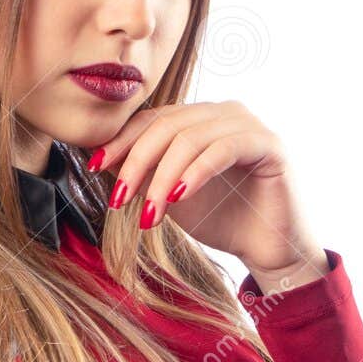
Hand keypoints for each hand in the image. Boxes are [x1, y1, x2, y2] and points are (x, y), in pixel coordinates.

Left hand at [86, 100, 326, 278]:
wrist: (265, 249)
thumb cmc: (221, 220)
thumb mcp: (169, 193)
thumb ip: (144, 172)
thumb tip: (99, 157)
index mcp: (201, 118)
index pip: (152, 119)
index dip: (121, 141)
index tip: (93, 168)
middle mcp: (225, 112)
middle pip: (167, 124)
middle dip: (136, 161)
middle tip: (119, 199)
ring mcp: (249, 124)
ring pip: (191, 137)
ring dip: (162, 176)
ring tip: (148, 212)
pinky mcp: (269, 144)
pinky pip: (224, 148)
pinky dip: (195, 172)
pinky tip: (178, 197)